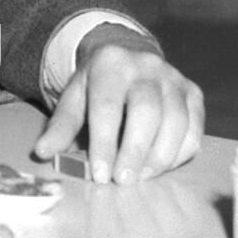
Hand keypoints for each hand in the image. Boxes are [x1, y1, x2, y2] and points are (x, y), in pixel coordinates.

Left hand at [33, 25, 203, 183]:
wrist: (127, 56)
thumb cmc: (97, 85)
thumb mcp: (74, 97)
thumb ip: (61, 126)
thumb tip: (43, 153)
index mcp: (110, 63)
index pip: (107, 106)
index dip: (104, 142)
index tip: (100, 174)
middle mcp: (146, 66)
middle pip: (147, 111)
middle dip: (135, 151)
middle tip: (123, 181)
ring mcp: (174, 78)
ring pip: (177, 121)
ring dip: (160, 156)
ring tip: (141, 178)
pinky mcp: (194, 92)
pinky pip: (194, 129)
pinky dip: (180, 154)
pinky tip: (161, 167)